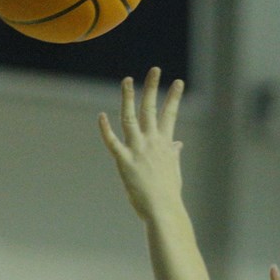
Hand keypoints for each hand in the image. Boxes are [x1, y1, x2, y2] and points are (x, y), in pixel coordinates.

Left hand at [98, 67, 184, 221]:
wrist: (163, 210)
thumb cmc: (168, 194)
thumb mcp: (173, 170)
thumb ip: (173, 154)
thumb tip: (178, 144)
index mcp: (164, 144)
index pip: (170, 115)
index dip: (174, 97)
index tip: (178, 82)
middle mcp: (152, 142)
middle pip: (151, 109)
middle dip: (153, 88)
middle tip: (155, 69)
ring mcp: (138, 150)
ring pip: (131, 118)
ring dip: (129, 98)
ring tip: (127, 80)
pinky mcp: (124, 161)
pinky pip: (113, 142)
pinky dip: (106, 129)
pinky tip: (101, 115)